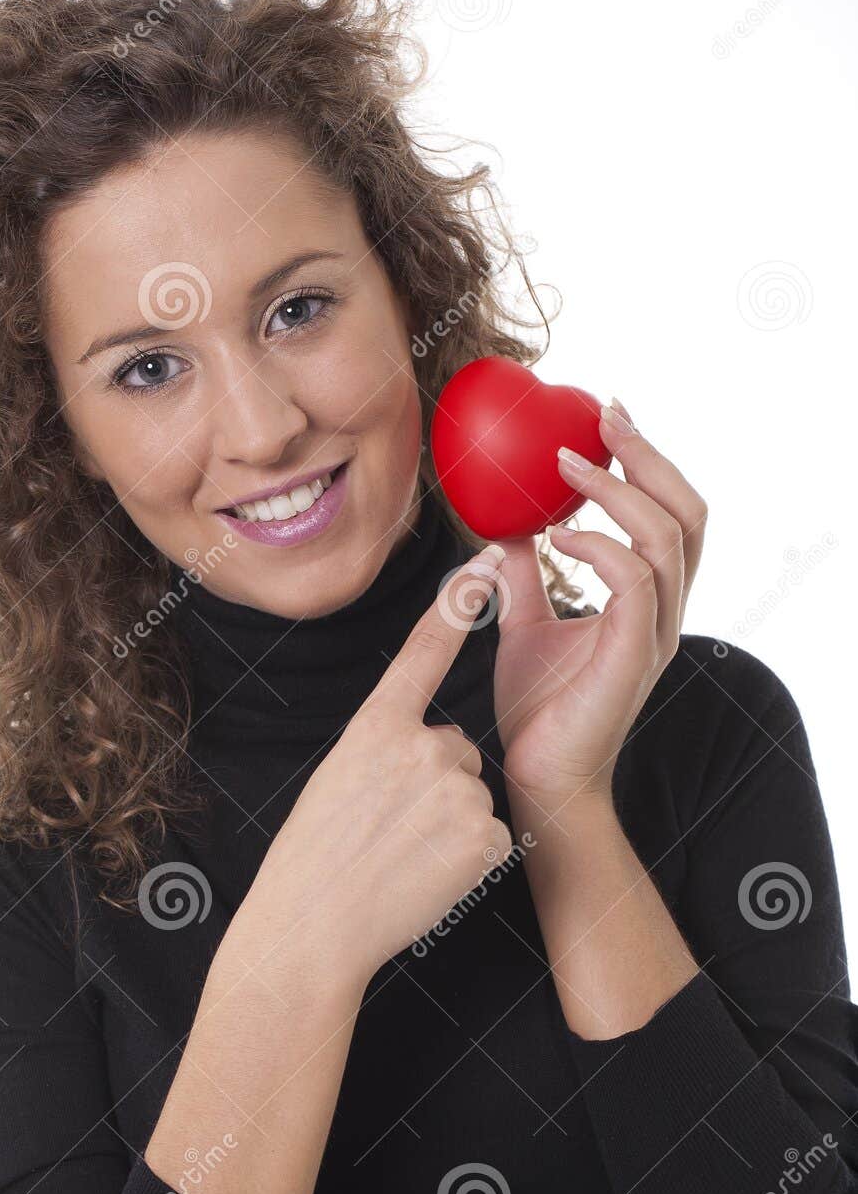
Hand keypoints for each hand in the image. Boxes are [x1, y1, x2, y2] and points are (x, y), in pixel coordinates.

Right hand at [243, 547, 512, 986]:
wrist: (314, 928)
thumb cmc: (315, 859)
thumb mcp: (339, 779)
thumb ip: (391, 748)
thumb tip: (444, 747)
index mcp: (375, 727)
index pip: (425, 650)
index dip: (458, 602)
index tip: (488, 560)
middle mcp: (422, 747)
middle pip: (455, 749)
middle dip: (434, 785)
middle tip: (388, 828)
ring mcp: (458, 791)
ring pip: (471, 796)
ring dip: (448, 825)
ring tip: (402, 857)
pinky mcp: (485, 837)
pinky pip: (488, 839)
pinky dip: (465, 861)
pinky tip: (426, 877)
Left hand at [492, 399, 707, 815]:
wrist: (539, 778)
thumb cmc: (538, 710)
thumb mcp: (524, 625)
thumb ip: (525, 576)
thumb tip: (505, 529)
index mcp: (648, 602)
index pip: (671, 515)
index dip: (648, 461)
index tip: (606, 417)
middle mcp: (665, 613)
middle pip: (688, 514)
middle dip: (649, 456)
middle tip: (604, 415)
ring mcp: (655, 635)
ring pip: (667, 538)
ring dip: (618, 491)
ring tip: (567, 466)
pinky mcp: (633, 656)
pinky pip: (636, 582)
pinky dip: (601, 547)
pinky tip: (560, 537)